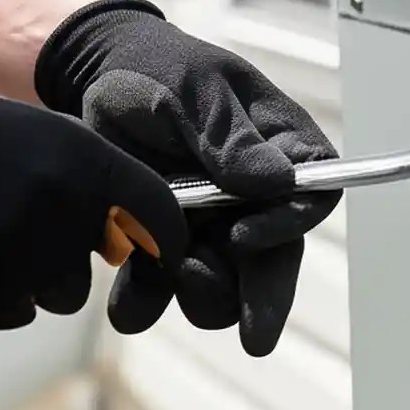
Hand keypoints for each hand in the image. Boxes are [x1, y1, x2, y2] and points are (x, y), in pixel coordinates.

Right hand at [0, 96, 186, 327]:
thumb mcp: (42, 137)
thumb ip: (95, 180)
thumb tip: (147, 235)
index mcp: (83, 159)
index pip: (161, 217)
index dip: (167, 245)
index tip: (161, 259)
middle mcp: (59, 205)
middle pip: (90, 274)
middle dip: (59, 265)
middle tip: (11, 223)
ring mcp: (17, 249)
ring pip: (53, 297)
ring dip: (24, 280)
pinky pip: (12, 312)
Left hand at [34, 0, 340, 355]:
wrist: (94, 76)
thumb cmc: (158, 70)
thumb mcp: (195, 92)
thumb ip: (230, 137)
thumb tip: (279, 181)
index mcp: (283, 149)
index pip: (315, 196)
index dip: (288, 226)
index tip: (242, 236)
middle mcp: (258, 197)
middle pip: (276, 258)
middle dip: (262, 299)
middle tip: (256, 338)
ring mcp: (214, 225)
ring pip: (226, 285)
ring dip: (201, 296)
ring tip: (166, 281)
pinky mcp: (167, 244)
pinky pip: (165, 289)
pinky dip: (145, 301)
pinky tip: (127, 302)